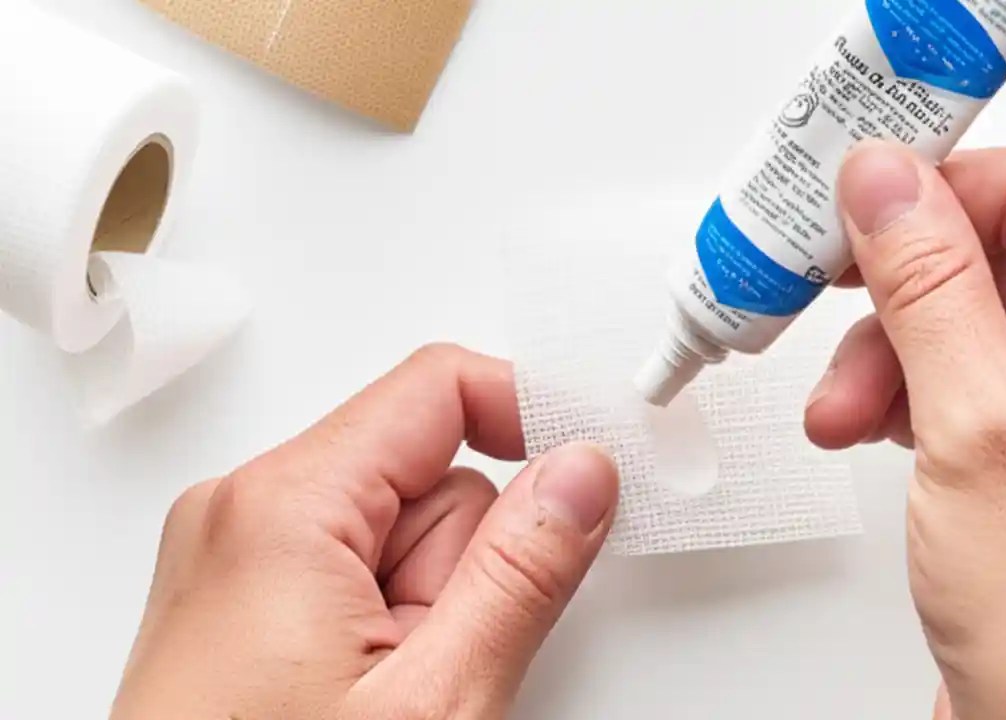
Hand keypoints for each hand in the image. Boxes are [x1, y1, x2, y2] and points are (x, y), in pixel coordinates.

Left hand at [110, 346, 618, 719]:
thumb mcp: (433, 703)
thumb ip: (521, 573)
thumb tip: (581, 475)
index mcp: (283, 508)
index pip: (438, 389)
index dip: (527, 415)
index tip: (587, 471)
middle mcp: (246, 514)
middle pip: (427, 476)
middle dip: (464, 565)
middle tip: (442, 659)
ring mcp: (240, 559)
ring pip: (401, 534)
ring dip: (428, 609)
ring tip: (396, 696)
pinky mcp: (246, 602)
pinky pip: (360, 574)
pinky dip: (391, 627)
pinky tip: (372, 696)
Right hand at [807, 142, 1005, 718]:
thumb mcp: (976, 428)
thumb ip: (926, 284)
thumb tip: (885, 181)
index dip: (936, 190)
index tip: (847, 199)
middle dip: (902, 294)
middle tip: (823, 298)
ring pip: (983, 317)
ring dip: (897, 351)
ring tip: (844, 406)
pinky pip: (984, 376)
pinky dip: (916, 390)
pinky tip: (869, 421)